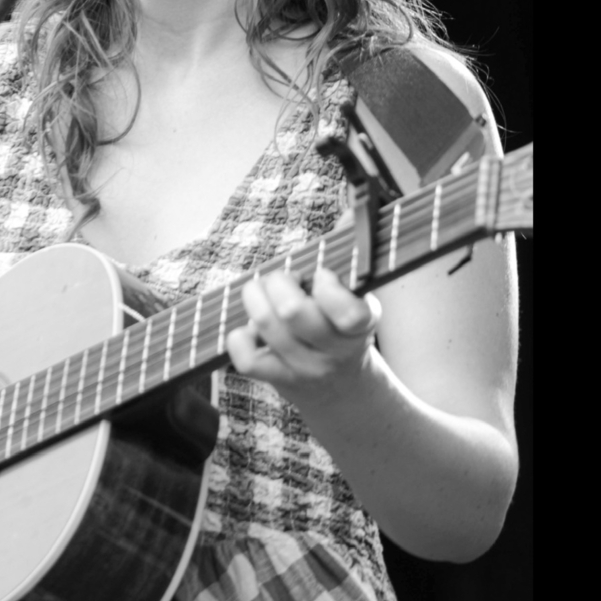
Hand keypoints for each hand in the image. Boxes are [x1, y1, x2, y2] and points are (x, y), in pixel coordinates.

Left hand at [226, 267, 381, 403]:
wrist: (343, 388)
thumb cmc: (343, 325)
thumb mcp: (357, 297)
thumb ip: (350, 254)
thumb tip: (350, 212)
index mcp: (360, 326)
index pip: (347, 313)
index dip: (327, 287)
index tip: (321, 276)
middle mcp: (335, 352)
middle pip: (292, 311)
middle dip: (279, 281)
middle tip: (285, 279)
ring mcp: (306, 369)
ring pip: (267, 325)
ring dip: (255, 297)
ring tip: (261, 293)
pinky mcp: (280, 380)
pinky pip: (247, 360)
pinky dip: (240, 337)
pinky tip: (250, 327)